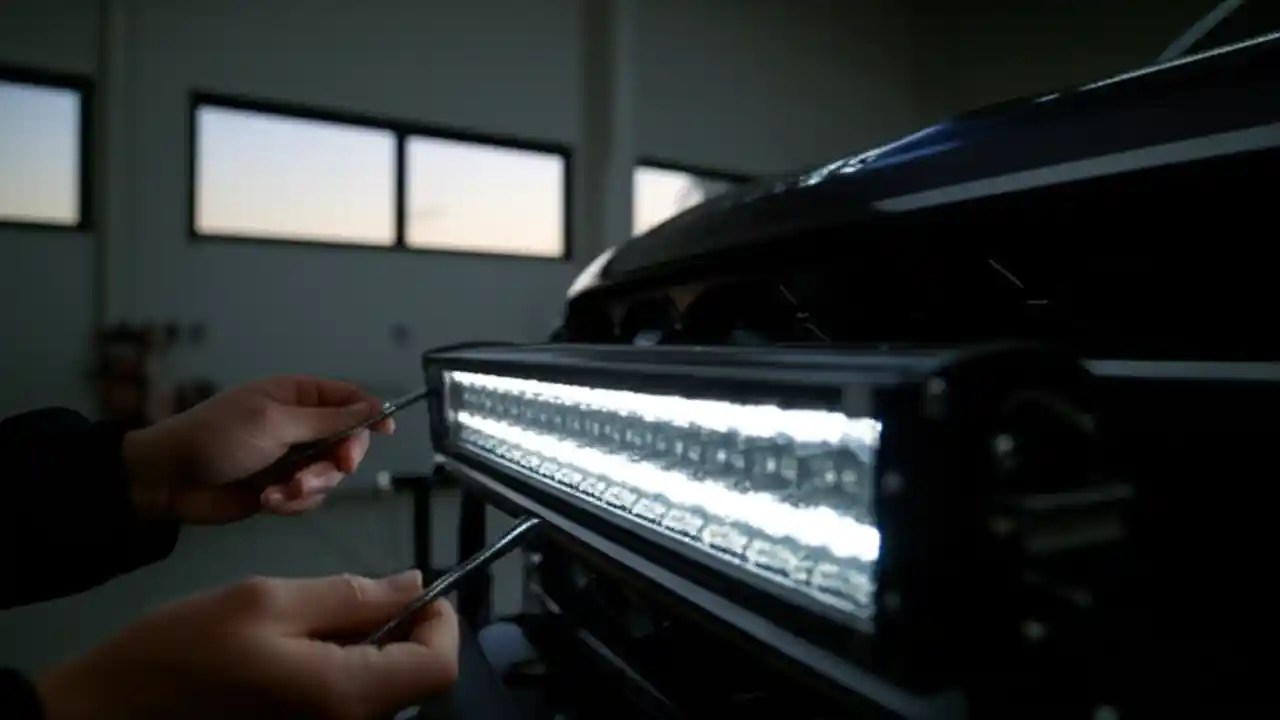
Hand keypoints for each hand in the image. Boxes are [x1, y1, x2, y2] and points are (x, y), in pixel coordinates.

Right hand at [37, 571, 458, 719]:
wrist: (113, 710)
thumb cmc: (184, 649)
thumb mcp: (268, 600)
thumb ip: (350, 595)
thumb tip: (413, 586)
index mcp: (345, 695)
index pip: (439, 668)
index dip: (441, 622)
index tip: (415, 590)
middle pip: (416, 681)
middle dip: (405, 632)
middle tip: (362, 596)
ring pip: (385, 691)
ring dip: (374, 650)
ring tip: (321, 620)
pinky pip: (350, 703)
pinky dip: (346, 670)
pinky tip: (304, 648)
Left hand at [123, 376, 393, 523]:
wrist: (168, 482)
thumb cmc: (216, 438)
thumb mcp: (274, 422)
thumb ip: (328, 419)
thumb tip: (372, 408)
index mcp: (297, 396)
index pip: (350, 400)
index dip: (371, 414)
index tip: (385, 431)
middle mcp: (300, 425)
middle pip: (348, 441)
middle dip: (338, 460)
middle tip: (333, 468)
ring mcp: (290, 458)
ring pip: (329, 475)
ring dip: (308, 487)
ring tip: (279, 491)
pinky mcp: (281, 489)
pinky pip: (308, 498)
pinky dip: (291, 503)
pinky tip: (265, 501)